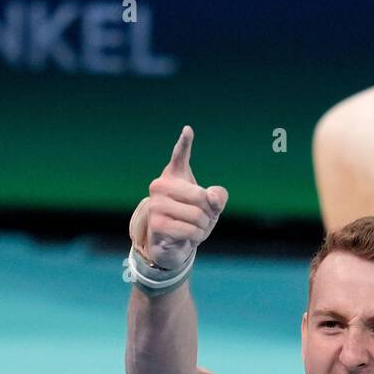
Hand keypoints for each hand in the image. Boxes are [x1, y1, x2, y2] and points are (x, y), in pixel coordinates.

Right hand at [131, 125, 227, 269]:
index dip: (185, 143)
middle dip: (209, 213)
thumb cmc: (193, 219)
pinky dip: (195, 238)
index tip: (188, 130)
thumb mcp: (212, 207)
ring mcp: (155, 204)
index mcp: (174, 175)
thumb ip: (218, 198)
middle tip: (202, 220)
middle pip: (201, 197)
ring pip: (196, 216)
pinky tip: (187, 238)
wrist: (175, 243)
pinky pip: (189, 231)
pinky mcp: (156, 224)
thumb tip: (212, 197)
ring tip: (194, 229)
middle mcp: (160, 185)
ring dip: (203, 228)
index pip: (180, 155)